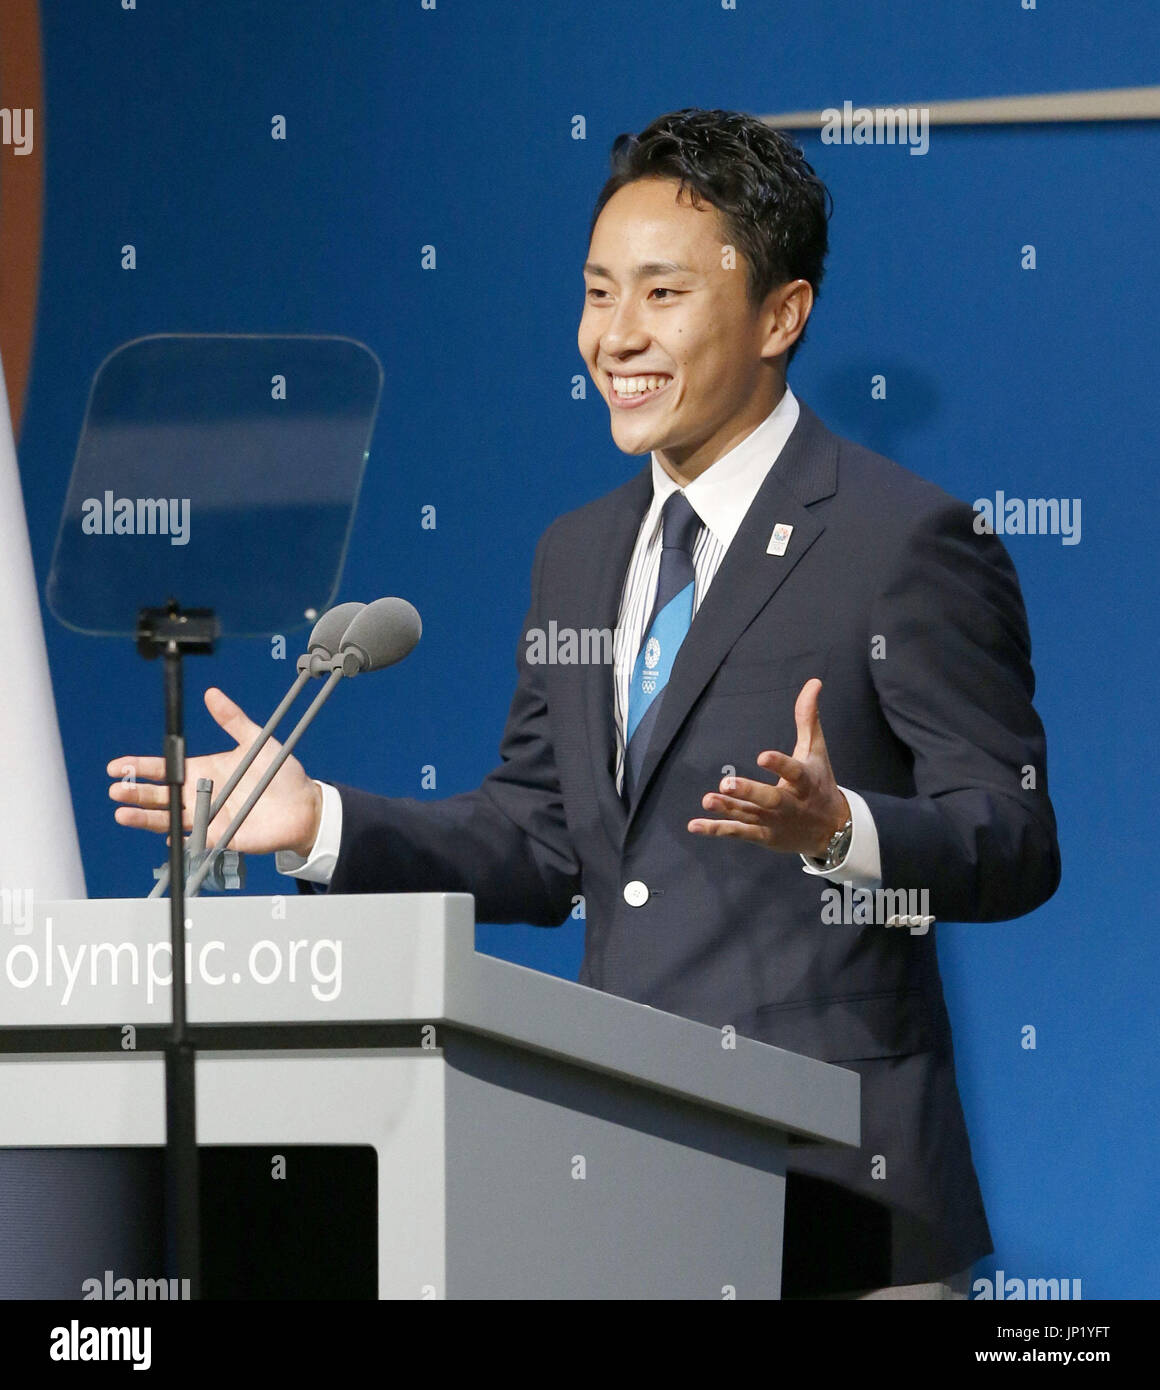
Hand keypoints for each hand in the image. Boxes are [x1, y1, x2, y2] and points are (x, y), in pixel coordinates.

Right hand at [107, 687, 323, 858]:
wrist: (303, 804)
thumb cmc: (280, 772)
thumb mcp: (255, 740)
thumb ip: (232, 719)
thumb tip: (211, 694)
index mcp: (202, 771)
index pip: (164, 769)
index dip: (139, 767)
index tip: (117, 766)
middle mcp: (200, 795)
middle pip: (160, 794)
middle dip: (136, 792)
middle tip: (116, 789)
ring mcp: (208, 817)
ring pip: (169, 818)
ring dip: (145, 817)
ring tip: (122, 813)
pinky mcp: (220, 837)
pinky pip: (195, 839)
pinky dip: (181, 836)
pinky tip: (166, 834)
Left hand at [688, 677, 849, 856]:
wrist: (832, 830)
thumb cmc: (819, 783)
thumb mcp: (816, 750)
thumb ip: (808, 718)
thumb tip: (813, 681)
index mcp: (804, 780)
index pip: (793, 771)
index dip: (779, 764)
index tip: (762, 755)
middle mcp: (788, 803)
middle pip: (769, 798)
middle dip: (749, 792)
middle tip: (727, 783)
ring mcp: (774, 821)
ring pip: (749, 815)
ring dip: (728, 809)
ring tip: (708, 800)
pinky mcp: (762, 835)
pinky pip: (737, 831)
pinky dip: (716, 829)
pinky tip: (694, 824)